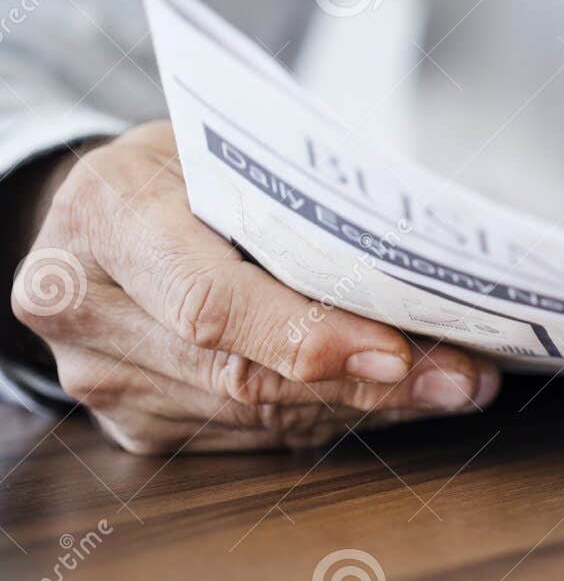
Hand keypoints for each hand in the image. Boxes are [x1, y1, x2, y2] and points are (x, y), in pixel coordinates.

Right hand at [9, 121, 500, 453]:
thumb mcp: (236, 146)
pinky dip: (331, 416)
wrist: (100, 212)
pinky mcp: (134, 423)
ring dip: (364, 405)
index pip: (210, 299)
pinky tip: (396, 398)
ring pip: (254, 414)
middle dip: (366, 381)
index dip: (306, 334)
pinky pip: (251, 433)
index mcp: (108, 212)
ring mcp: (102, 376)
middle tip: (461, 377)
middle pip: (240, 372)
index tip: (395, 349)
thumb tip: (428, 254)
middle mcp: (85, 303)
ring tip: (452, 384)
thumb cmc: (188, 165)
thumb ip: (311, 200)